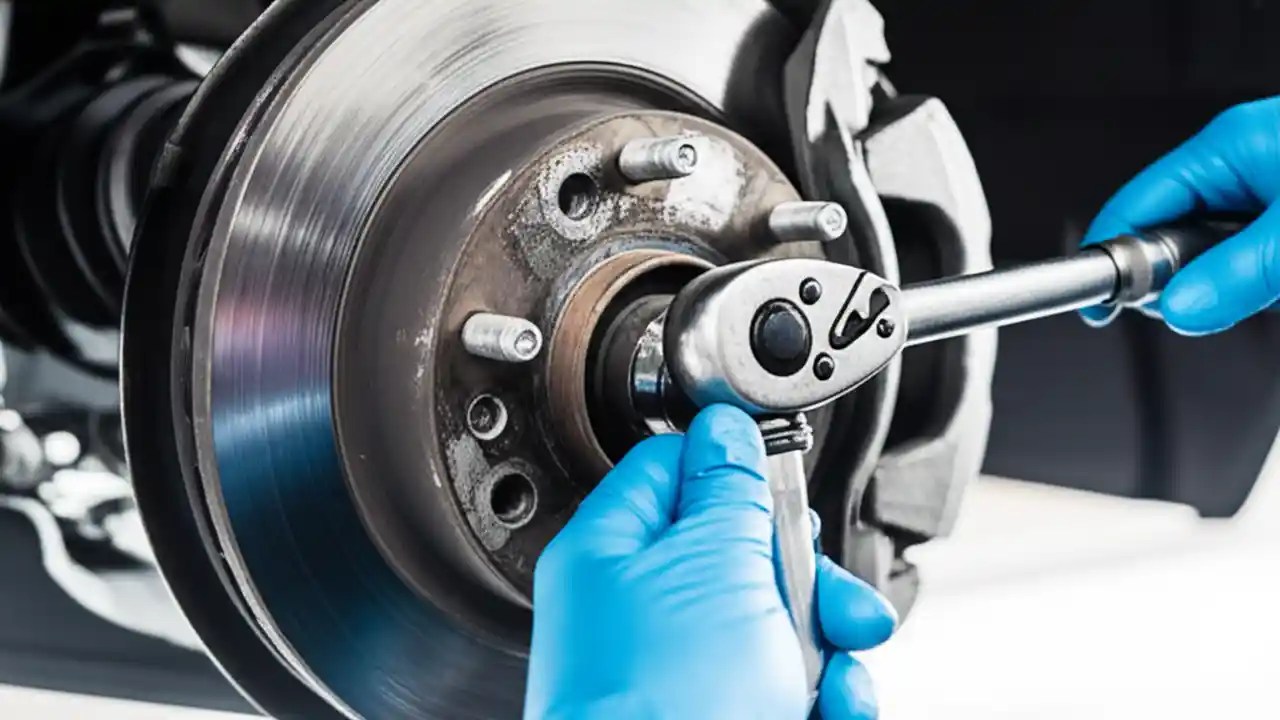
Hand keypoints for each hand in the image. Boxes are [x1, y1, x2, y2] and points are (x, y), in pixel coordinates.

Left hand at [524, 405, 896, 719]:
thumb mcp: (710, 563)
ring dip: (829, 651)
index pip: (674, 469)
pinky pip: (794, 690)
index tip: (787, 477)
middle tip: (830, 600)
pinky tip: (833, 710)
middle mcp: (644, 612)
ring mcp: (684, 675)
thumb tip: (726, 424)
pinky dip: (829, 701)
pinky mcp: (724, 716)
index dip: (738, 465)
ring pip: (783, 631)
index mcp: (614, 553)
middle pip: (745, 557)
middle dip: (809, 580)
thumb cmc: (660, 702)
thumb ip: (727, 487)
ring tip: (833, 678)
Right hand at [1083, 96, 1279, 334]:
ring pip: (1218, 254)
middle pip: (1172, 236)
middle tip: (1223, 297)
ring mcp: (1268, 185)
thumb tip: (1180, 310)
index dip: (1111, 259)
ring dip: (1242, 280)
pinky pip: (1252, 254)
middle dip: (1194, 277)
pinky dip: (1267, 277)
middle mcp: (1241, 161)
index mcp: (1228, 146)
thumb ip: (1239, 273)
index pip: (1135, 206)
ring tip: (1279, 282)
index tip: (1099, 307)